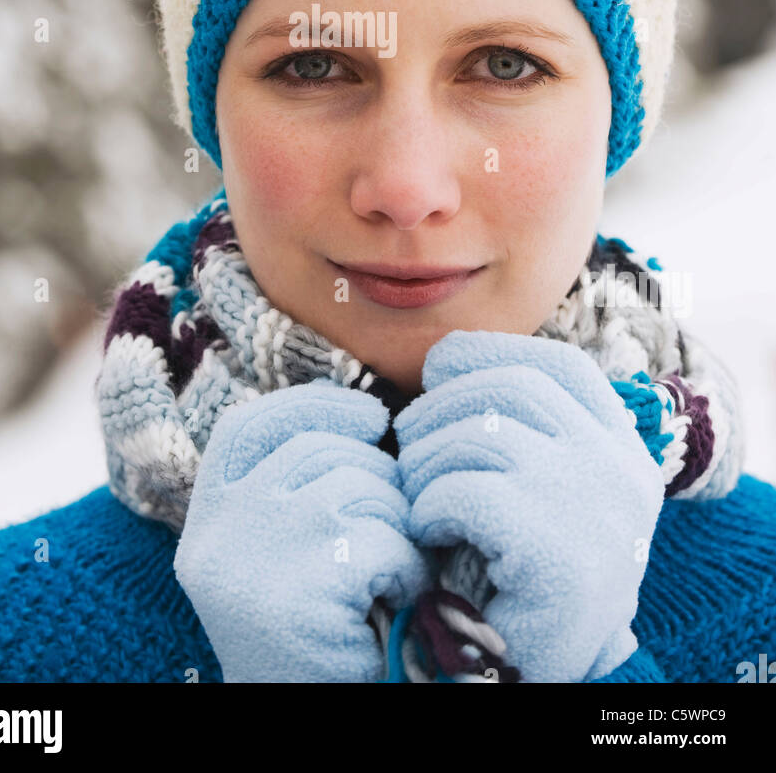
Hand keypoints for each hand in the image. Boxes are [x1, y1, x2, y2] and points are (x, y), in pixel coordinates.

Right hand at [174, 378, 431, 682]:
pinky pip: (386, 540)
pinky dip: (408, 565)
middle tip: (389, 526)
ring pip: (360, 486)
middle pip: (319, 449)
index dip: (315, 406)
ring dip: (396, 523)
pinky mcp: (305, 588)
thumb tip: (365, 413)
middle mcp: (221, 529)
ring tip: (390, 567)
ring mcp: (259, 553)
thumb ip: (290, 486)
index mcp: (205, 518)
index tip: (370, 415)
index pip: (249, 426)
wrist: (300, 713)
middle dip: (375, 476)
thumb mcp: (271, 550)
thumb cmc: (308, 631)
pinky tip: (399, 595)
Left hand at [393, 330, 664, 682]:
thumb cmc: (522, 581)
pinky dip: (428, 508)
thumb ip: (520, 428)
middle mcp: (621, 470)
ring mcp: (595, 507)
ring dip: (425, 462)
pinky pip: (461, 492)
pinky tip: (429, 535)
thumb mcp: (541, 490)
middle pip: (512, 388)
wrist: (541, 680)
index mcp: (625, 452)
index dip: (493, 354)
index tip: (442, 369)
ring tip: (416, 499)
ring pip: (479, 434)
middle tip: (408, 446)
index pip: (562, 366)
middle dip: (440, 408)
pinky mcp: (557, 552)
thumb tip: (447, 354)